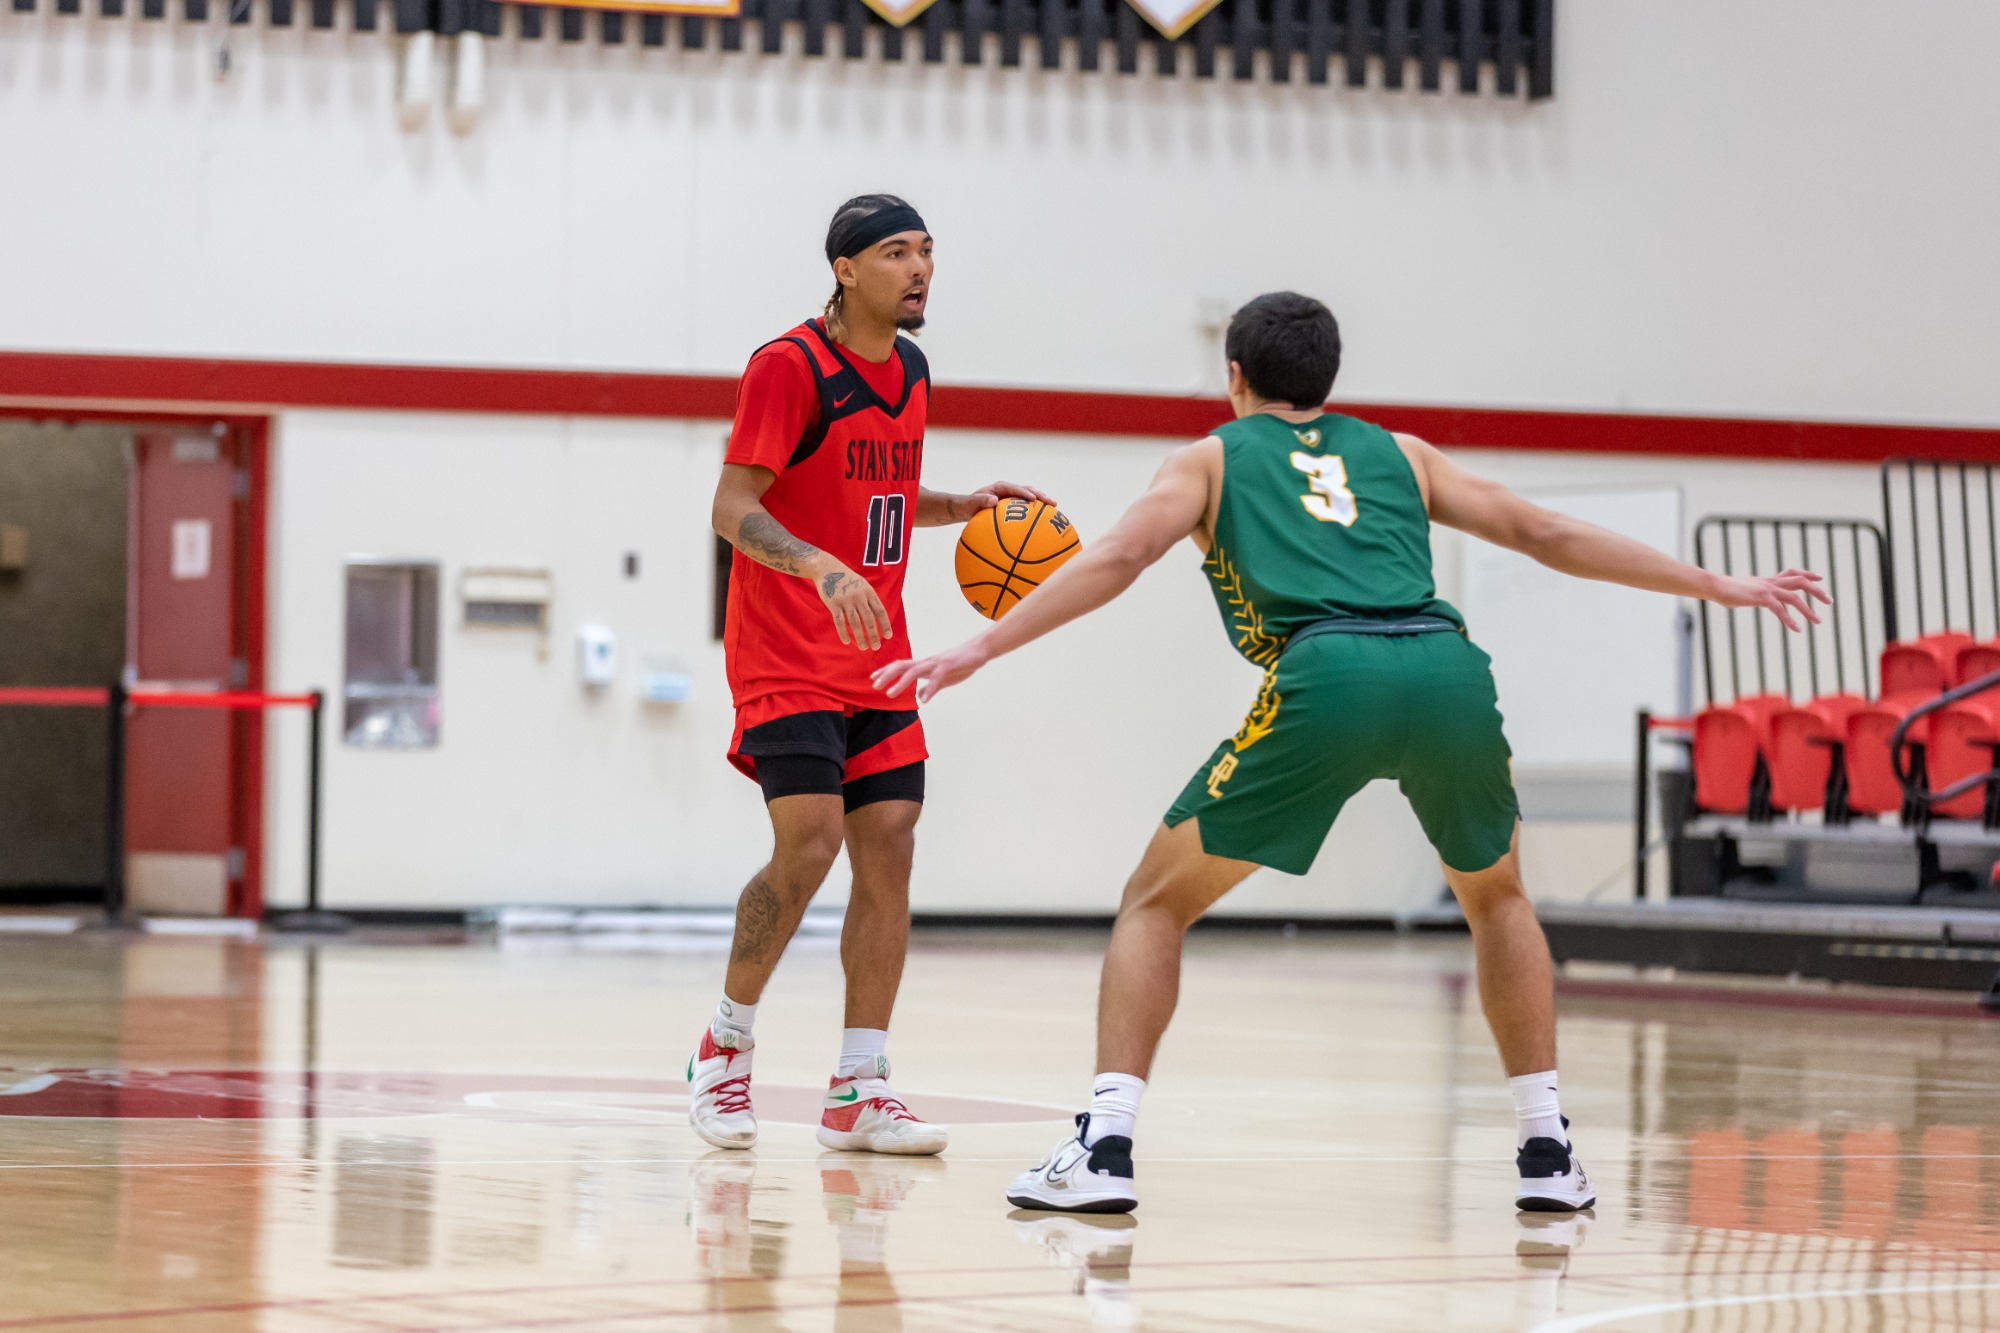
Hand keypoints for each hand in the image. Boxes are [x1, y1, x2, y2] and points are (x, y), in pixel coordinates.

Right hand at [817, 563, 893, 650]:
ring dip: (860, 637)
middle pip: (868, 619)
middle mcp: (859, 597)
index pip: (880, 611)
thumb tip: (879, 617)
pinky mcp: (833, 604)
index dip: (885, 624)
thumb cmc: (848, 579)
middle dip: (873, 634)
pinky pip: (839, 621)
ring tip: (863, 647)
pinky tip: (847, 641)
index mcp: (868, 592)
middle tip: (876, 647)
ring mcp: (846, 600)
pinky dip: (843, 632)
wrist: (828, 569)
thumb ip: (870, 599)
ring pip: (855, 622)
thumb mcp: (863, 585)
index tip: (888, 636)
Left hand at [872, 639, 991, 702]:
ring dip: (900, 683)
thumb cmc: (962, 662)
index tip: (872, 679)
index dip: (886, 671)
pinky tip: (925, 701)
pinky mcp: (949, 665)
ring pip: (914, 671)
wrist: (979, 650)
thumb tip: (919, 696)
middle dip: (886, 675)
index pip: (900, 666)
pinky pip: (936, 677)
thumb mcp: (944, 678)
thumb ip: (931, 686)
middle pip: (902, 666)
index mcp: (925, 665)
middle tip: (874, 687)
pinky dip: (929, 689)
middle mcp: (927, 662)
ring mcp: (937, 663)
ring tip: (889, 694)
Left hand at [963, 481, 1055, 516]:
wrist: (967, 508)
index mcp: (1000, 487)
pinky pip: (1027, 507)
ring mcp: (1012, 497)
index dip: (1025, 493)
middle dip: (1040, 496)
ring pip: (1030, 497)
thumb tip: (994, 501)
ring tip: (1054, 508)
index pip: (1015, 488)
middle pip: (1027, 490)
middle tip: (1052, 502)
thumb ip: (980, 501)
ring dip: (1042, 501)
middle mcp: (1008, 490)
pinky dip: (1036, 511)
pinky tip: (1045, 520)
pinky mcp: (1014, 505)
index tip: (1034, 500)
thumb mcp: (971, 503)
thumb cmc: (968, 506)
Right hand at [1710, 568, 1830, 630]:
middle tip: (1829, 601)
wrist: (1715, 586)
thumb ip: (1757, 594)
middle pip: (1801, 582)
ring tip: (1818, 621)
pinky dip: (1790, 620)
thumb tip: (1759, 598)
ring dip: (1808, 610)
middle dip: (1817, 591)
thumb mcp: (1746, 591)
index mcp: (1768, 580)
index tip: (1820, 577)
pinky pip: (1780, 609)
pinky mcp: (1761, 598)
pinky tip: (1797, 629)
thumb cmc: (1726, 589)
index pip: (1792, 573)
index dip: (1808, 574)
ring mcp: (1767, 589)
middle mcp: (1771, 582)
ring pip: (1795, 597)